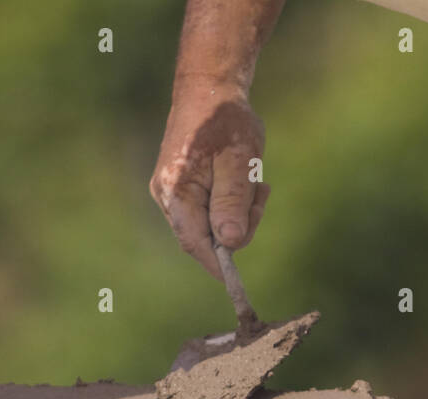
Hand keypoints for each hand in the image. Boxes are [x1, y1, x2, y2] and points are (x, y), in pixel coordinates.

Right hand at [150, 79, 270, 280]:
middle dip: (237, 226)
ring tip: (255, 179)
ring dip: (238, 211)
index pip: (195, 243)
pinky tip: (244, 178)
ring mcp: (170, 193)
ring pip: (209, 224)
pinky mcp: (181, 188)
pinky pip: (209, 211)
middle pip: (204, 237)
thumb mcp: (240, 160)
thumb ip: (233, 202)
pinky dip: (231, 202)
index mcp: (176, 190)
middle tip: (261, 196)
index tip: (237, 282)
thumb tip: (229, 244)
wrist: (208, 88)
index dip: (217, 265)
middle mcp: (166, 195)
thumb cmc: (226, 121)